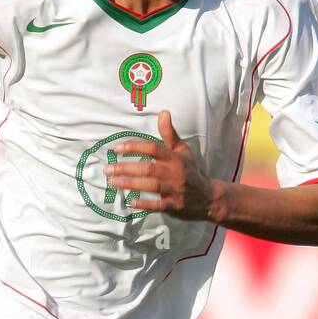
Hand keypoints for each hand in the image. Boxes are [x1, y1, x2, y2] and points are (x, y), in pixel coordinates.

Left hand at [103, 110, 219, 219]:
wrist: (209, 197)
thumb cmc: (191, 171)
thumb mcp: (182, 150)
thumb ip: (170, 133)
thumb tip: (163, 112)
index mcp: (175, 157)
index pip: (153, 148)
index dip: (134, 147)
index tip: (117, 148)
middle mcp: (175, 172)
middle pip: (148, 167)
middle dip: (126, 167)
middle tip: (108, 169)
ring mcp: (175, 189)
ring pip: (151, 185)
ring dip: (130, 183)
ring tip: (113, 182)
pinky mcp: (175, 206)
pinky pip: (158, 205)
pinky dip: (145, 203)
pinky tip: (131, 202)